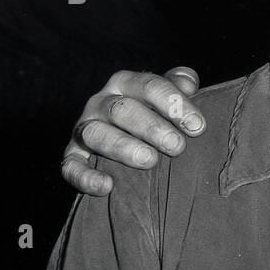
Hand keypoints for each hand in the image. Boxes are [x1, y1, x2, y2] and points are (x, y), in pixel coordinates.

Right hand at [61, 67, 204, 194]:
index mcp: (126, 84)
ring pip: (95, 134)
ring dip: (123, 147)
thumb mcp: (166, 98)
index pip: (149, 86)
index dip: (174, 104)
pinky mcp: (72, 156)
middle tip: (177, 146)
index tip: (197, 126)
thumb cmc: (154, 116)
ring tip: (149, 161)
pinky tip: (107, 186)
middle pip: (122, 110)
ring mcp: (84, 129)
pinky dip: (85, 177)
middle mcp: (101, 103)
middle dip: (151, 127)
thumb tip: (188, 84)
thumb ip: (178, 88)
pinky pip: (71, 166)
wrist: (123, 137)